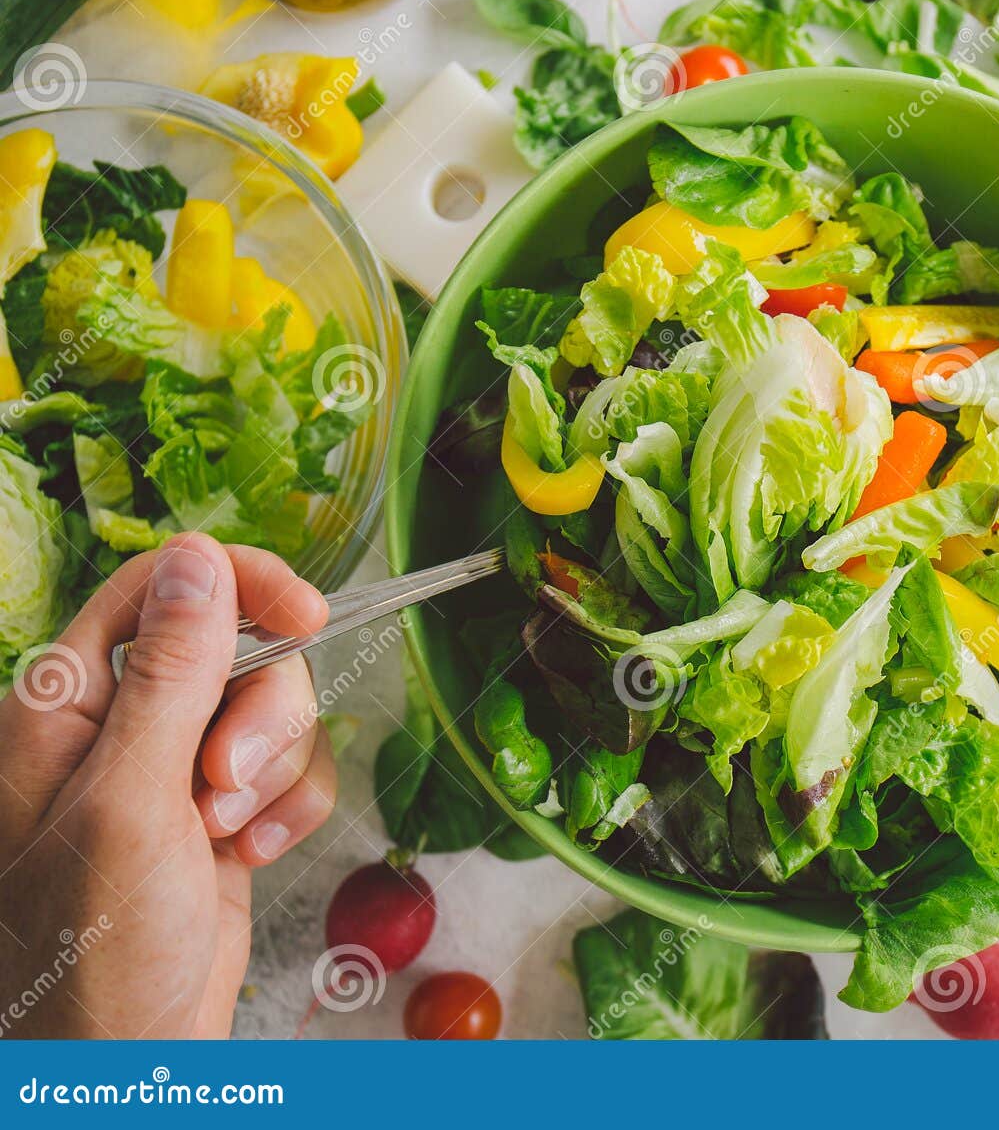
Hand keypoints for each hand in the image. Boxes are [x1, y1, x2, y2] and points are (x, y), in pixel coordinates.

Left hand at [0, 535, 335, 1037]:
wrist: (120, 1062)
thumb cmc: (91, 949)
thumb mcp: (130, 801)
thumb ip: (170, 675)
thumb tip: (197, 557)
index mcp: (69, 703)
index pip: (159, 588)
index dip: (239, 585)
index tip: (307, 614)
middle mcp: (122, 725)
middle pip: (239, 649)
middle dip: (262, 715)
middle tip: (226, 783)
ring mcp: (175, 771)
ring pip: (275, 711)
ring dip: (275, 773)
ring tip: (228, 836)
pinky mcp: (223, 813)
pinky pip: (291, 770)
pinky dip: (289, 809)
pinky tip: (252, 857)